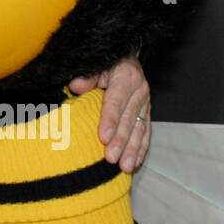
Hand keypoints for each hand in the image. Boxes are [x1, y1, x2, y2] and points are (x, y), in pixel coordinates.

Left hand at [68, 56, 149, 173]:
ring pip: (139, 128)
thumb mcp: (96, 64)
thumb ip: (87, 76)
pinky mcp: (147, 112)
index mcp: (125, 77)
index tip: (102, 137)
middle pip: (128, 119)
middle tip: (111, 158)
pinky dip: (141, 148)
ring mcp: (145, 102)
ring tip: (125, 166)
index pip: (116, 101)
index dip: (109, 119)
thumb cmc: (106, 62)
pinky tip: (135, 162)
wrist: (126, 56)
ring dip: (132, 149)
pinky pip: (146, 132)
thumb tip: (75, 86)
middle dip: (121, 141)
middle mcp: (139, 91)